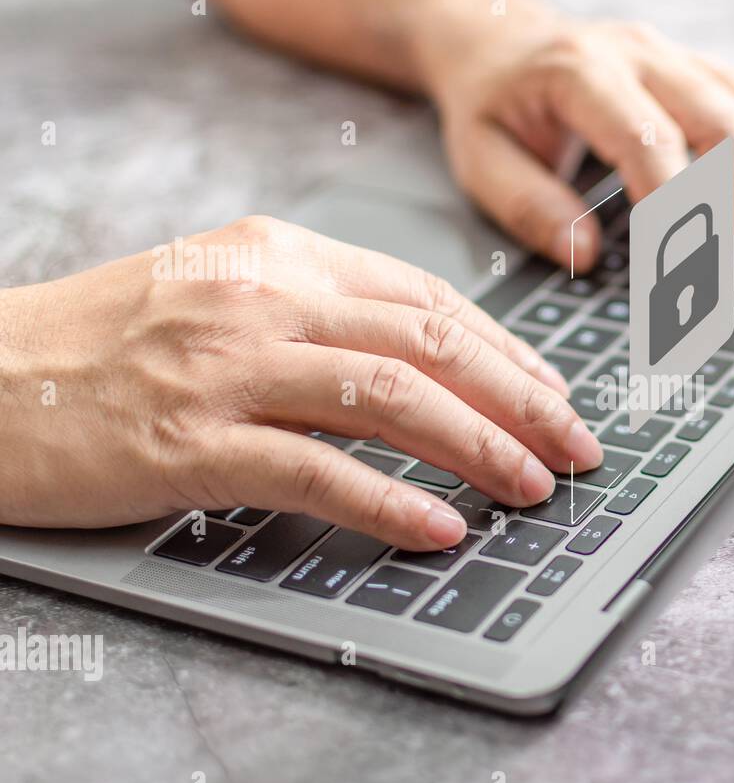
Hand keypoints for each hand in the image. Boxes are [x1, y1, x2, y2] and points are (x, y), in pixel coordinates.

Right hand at [0, 217, 603, 548]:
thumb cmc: (107, 343)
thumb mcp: (224, 295)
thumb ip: (321, 316)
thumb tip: (431, 371)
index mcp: (279, 254)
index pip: (427, 297)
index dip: (507, 352)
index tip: (554, 395)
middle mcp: (263, 296)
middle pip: (430, 340)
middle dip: (522, 398)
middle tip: (577, 447)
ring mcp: (226, 365)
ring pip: (392, 396)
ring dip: (480, 446)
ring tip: (534, 487)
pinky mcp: (190, 439)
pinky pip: (318, 469)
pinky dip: (391, 502)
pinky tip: (441, 528)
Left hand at [422, 13, 733, 271]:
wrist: (501, 42)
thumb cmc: (493, 106)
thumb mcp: (478, 159)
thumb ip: (526, 206)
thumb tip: (584, 254)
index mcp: (580, 72)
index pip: (651, 142)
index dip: (673, 212)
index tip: (674, 270)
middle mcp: (641, 53)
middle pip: (725, 122)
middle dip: (727, 203)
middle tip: (707, 262)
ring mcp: (678, 55)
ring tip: (732, 234)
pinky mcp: (701, 67)